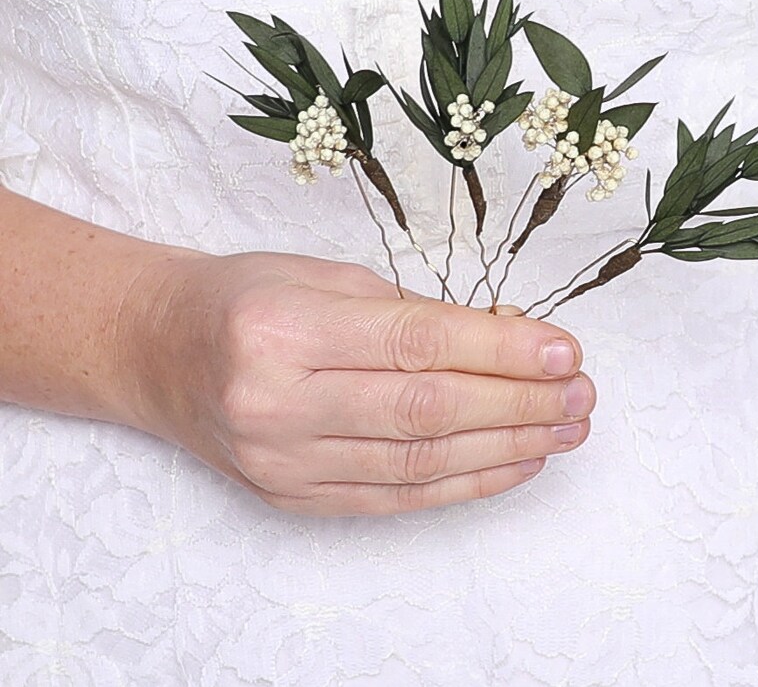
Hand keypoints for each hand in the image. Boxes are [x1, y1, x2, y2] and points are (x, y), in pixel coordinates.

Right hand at [123, 250, 593, 516]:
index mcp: (282, 329)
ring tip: (567, 427)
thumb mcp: (328, 275)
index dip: (501, 349)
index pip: (417, 344)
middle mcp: (276, 404)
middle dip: (520, 402)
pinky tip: (518, 460)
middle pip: (428, 410)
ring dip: (509, 446)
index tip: (563, 348)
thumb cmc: (248, 298)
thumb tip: (514, 336)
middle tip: (580, 392)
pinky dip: (468, 482)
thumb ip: (415, 310)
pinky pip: (398, 496)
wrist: (161, 352)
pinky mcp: (293, 497)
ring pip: (421, 461)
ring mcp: (282, 462)